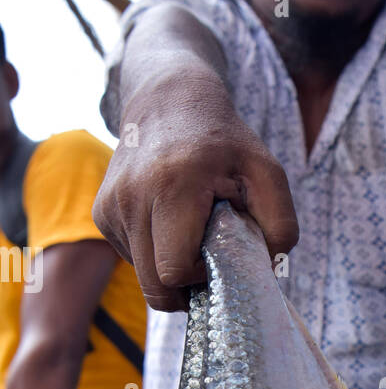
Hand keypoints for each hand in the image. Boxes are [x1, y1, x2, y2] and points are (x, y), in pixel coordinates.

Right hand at [93, 72, 297, 310]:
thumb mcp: (268, 173)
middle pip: (154, 286)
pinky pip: (132, 257)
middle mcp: (131, 198)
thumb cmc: (224, 141)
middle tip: (209, 261)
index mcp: (172, 187)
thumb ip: (281, 225)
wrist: (168, 100)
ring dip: (170, 267)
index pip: (174, 272)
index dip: (201, 278)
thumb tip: (267, 271)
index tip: (219, 256)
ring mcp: (110, 206)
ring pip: (142, 275)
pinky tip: (170, 222)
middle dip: (185, 287)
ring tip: (190, 230)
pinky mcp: (101, 213)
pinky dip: (155, 252)